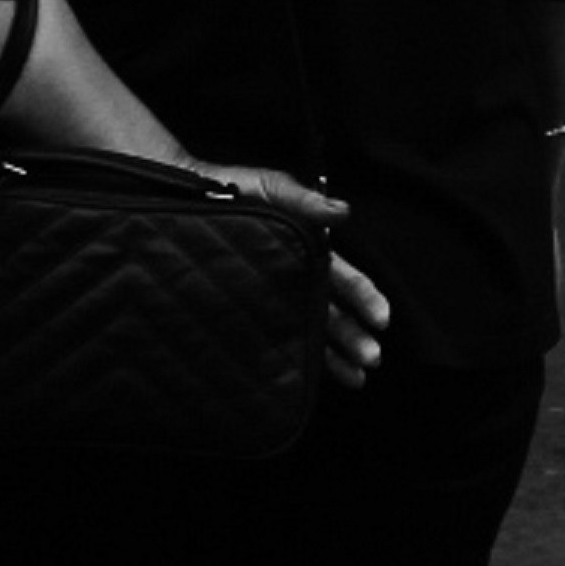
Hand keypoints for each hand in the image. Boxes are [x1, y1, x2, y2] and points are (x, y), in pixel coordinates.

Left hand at [184, 162, 385, 389]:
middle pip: (333, 310)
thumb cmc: (230, 189)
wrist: (184, 197)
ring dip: (337, 353)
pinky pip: (278, 335)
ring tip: (358, 376)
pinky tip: (312, 377)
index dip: (365, 298)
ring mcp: (273, 294)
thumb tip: (342, 212)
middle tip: (372, 357)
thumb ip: (305, 200)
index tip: (380, 318)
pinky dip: (299, 356)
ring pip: (312, 327)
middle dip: (356, 335)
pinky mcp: (249, 309)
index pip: (345, 278)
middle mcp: (295, 275)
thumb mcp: (271, 189)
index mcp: (308, 248)